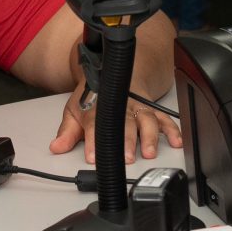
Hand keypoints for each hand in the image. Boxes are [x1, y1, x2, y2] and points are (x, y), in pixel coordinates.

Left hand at [48, 84, 183, 163]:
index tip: (93, 156)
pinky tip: (175, 141)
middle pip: (124, 124)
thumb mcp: (75, 111)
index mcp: (98, 108)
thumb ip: (67, 132)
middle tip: (126, 157)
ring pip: (146, 120)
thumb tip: (56, 147)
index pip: (94, 125)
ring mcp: (137, 108)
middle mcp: (120, 107)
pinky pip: (164, 119)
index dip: (93, 141)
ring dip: (150, 136)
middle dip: (126, 141)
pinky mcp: (151, 110)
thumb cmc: (93, 97)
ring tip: (150, 152)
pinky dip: (172, 130)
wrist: (111, 73)